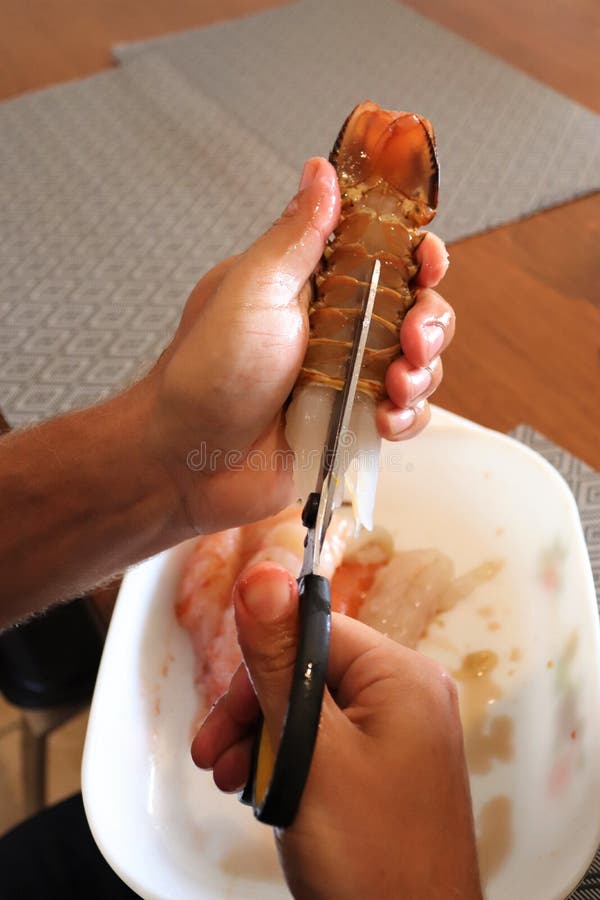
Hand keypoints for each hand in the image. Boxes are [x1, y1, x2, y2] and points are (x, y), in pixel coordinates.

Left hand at [145, 157, 452, 532]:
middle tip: (414, 340)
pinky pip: (406, 416)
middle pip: (415, 309)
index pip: (383, 254)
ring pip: (419, 363)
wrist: (188, 458)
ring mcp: (347, 378)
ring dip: (423, 373)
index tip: (428, 261)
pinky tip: (385, 421)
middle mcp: (336, 328)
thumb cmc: (208, 370)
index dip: (416, 254)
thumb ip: (297, 234)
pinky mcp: (353, 424)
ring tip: (395, 386)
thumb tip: (322, 170)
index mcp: (312, 284)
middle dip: (430, 321)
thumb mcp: (253, 288)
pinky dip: (408, 417)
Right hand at [192, 564, 481, 899]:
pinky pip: (327, 746)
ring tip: (236, 785)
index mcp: (402, 675)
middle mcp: (407, 695)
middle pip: (308, 673)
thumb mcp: (312, 749)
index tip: (220, 716)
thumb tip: (261, 572)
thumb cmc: (368, 854)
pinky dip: (290, 766)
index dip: (258, 669)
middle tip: (215, 760)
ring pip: (311, 713)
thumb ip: (280, 661)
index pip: (312, 633)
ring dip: (265, 743)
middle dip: (254, 714)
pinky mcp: (386, 772)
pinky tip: (267, 797)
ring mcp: (400, 736)